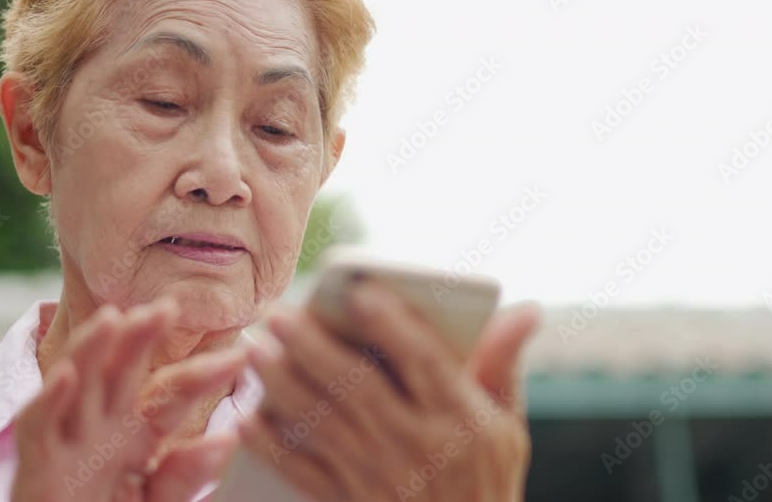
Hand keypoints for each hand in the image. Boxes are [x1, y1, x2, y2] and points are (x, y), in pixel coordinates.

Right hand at [11, 297, 246, 501]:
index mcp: (137, 435)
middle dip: (140, 336)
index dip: (205, 373)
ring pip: (76, 384)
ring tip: (113, 319)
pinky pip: (38, 428)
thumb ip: (183, 476)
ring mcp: (67, 444)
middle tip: (167, 307)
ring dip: (91, 349)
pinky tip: (66, 375)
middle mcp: (102, 429)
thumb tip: (227, 440)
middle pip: (121, 371)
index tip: (242, 357)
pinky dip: (48, 401)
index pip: (173, 394)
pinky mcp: (36, 469)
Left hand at [239, 280, 540, 501]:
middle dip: (312, 347)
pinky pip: (301, 470)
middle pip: (357, 386)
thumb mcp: (509, 426)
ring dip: (282, 385)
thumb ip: (504, 364)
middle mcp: (417, 444)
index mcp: (460, 417)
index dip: (392, 323)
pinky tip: (245, 416)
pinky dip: (270, 443)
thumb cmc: (487, 481)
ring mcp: (379, 477)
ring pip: (321, 422)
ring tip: (256, 350)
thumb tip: (526, 308)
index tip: (360, 291)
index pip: (423, 360)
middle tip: (279, 314)